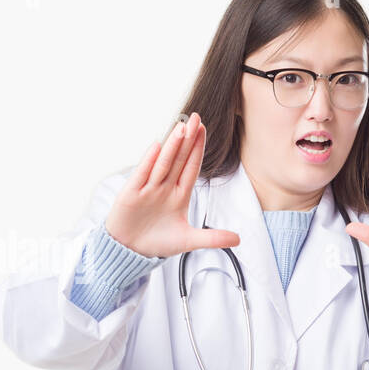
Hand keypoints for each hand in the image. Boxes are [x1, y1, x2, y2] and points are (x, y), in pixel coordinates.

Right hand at [103, 113, 239, 257]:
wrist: (130, 251)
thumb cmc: (157, 242)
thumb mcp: (188, 241)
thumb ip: (212, 238)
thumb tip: (238, 240)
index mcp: (179, 195)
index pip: (191, 168)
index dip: (197, 150)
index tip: (203, 131)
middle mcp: (164, 188)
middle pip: (178, 159)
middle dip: (188, 140)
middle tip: (196, 118)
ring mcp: (147, 189)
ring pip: (163, 164)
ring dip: (172, 146)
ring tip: (181, 127)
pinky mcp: (131, 194)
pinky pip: (142, 175)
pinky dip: (149, 161)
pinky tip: (157, 145)